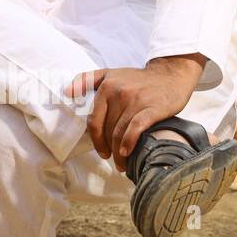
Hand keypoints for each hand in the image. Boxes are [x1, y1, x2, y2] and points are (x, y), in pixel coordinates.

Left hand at [67, 54, 205, 171]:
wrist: (170, 74)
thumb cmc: (138, 79)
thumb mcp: (111, 73)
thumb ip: (87, 79)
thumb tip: (66, 92)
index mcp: (106, 86)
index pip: (94, 120)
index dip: (95, 139)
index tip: (101, 151)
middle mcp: (118, 93)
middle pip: (107, 129)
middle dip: (108, 148)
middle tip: (113, 160)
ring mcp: (135, 100)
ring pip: (119, 132)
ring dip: (118, 152)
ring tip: (122, 163)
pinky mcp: (151, 108)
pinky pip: (135, 129)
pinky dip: (128, 143)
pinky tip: (127, 153)